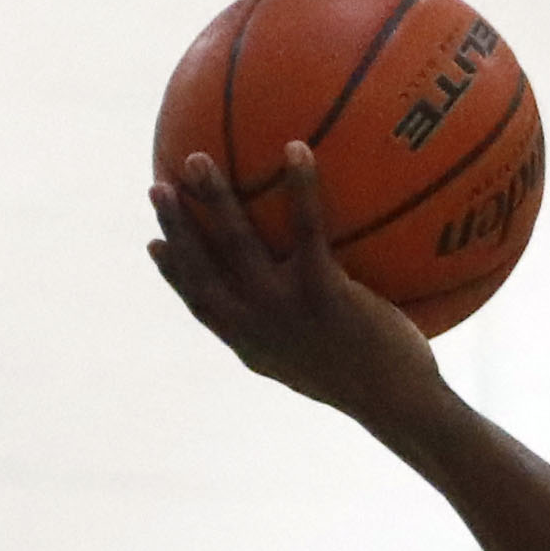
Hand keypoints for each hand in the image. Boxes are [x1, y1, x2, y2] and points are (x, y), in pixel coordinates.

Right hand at [146, 147, 445, 429]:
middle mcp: (254, 326)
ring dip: (212, 198)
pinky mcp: (319, 292)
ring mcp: (283, 308)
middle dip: (175, 226)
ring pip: (234, 243)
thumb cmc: (370, 380)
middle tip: (158, 187)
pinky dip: (299, 185)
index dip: (173, 273)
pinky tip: (295, 148)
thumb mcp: (322, 363)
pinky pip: (306, 227)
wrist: (396, 402)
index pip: (200, 304)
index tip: (154, 244)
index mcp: (250, 343)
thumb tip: (310, 300)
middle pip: (200, 268)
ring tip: (196, 159)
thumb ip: (303, 331)